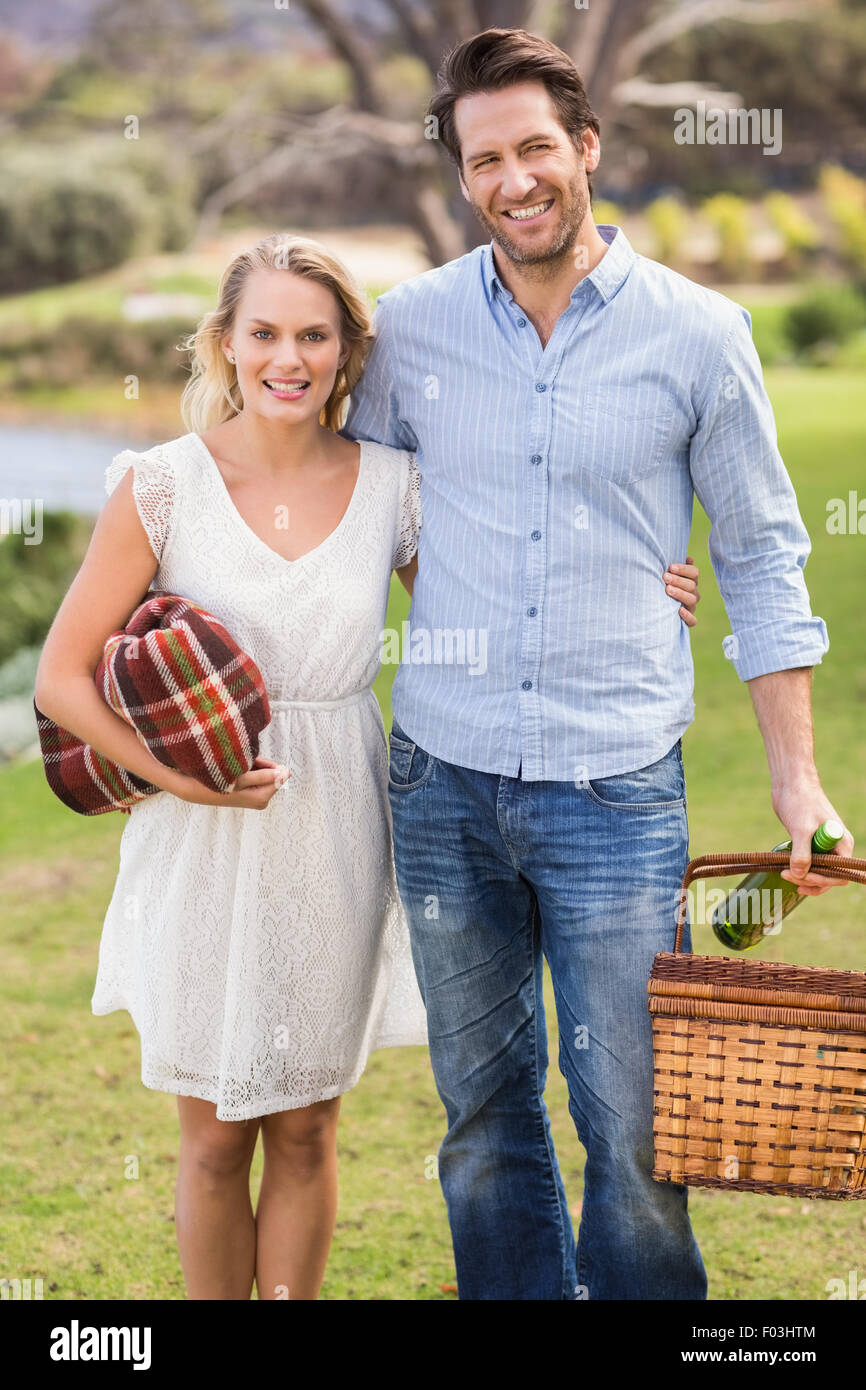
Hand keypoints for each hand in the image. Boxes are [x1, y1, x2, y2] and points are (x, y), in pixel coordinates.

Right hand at [175, 757, 289, 809]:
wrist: (194, 789)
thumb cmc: (217, 782)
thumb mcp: (240, 778)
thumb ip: (264, 776)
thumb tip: (286, 773)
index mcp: (262, 798)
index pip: (280, 774)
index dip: (266, 764)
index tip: (250, 763)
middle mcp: (261, 800)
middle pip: (272, 773)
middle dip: (259, 765)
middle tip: (240, 765)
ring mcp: (255, 797)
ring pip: (263, 772)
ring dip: (252, 766)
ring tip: (234, 769)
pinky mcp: (249, 793)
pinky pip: (256, 775)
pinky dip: (248, 769)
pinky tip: (234, 772)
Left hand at [664, 556, 699, 626]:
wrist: (655, 608)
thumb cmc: (662, 586)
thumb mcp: (667, 575)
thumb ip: (674, 568)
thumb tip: (689, 558)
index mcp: (691, 581)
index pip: (694, 572)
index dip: (684, 569)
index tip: (671, 567)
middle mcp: (693, 593)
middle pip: (692, 585)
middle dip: (678, 580)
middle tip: (665, 577)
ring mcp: (691, 607)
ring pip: (691, 600)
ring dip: (680, 594)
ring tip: (668, 590)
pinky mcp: (688, 620)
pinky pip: (693, 620)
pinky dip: (687, 616)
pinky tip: (679, 610)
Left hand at [773, 778, 854, 896]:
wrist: (791, 784)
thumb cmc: (800, 802)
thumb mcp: (801, 829)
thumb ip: (802, 854)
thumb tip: (799, 875)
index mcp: (842, 844)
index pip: (839, 874)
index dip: (822, 880)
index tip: (801, 877)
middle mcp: (836, 847)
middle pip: (829, 876)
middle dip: (810, 880)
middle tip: (786, 875)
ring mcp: (823, 845)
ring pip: (818, 871)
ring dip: (804, 877)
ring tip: (784, 875)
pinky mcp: (810, 843)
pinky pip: (809, 863)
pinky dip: (799, 869)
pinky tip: (786, 871)